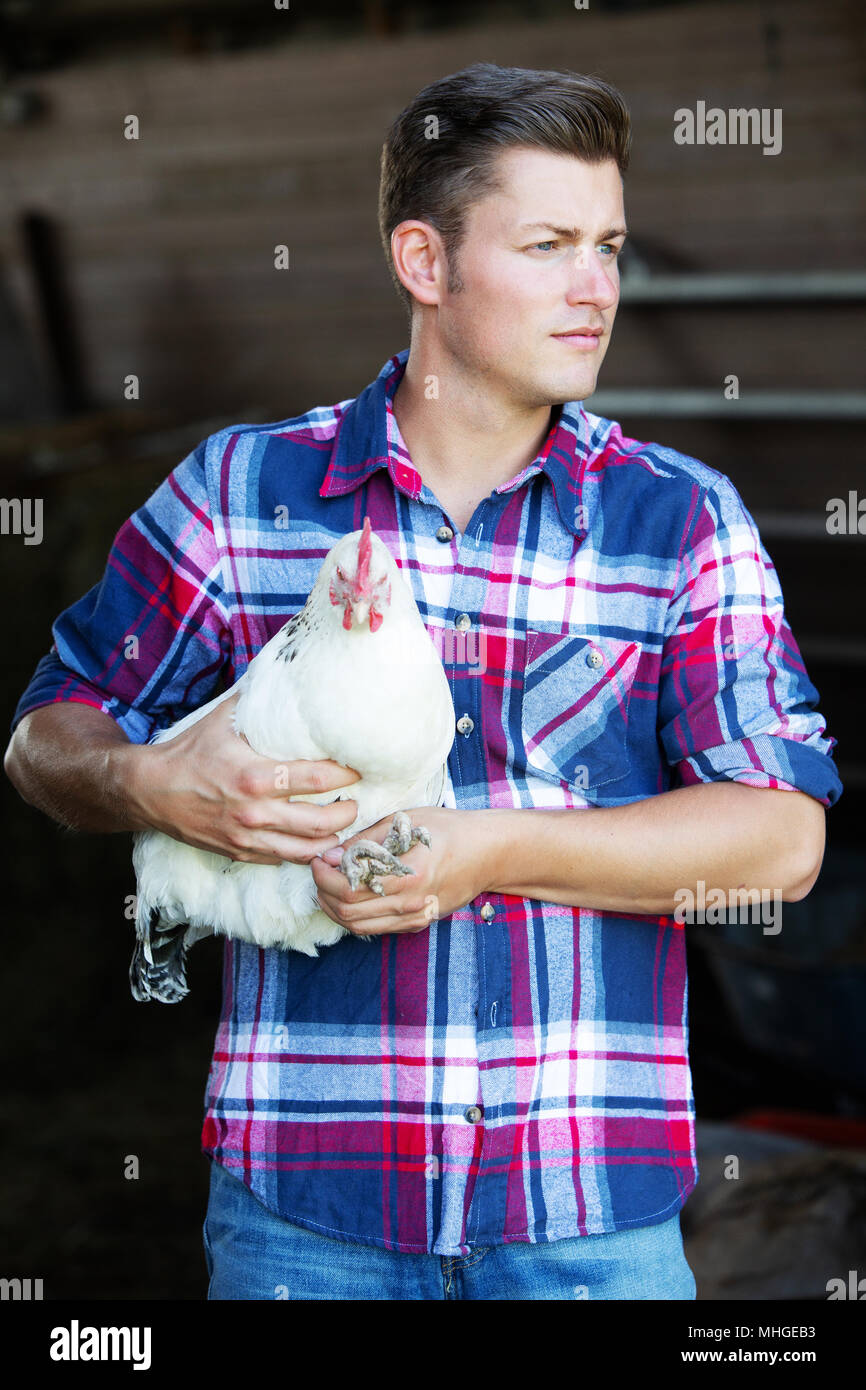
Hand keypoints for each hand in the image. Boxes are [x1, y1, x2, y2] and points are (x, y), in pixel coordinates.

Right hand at [129, 693, 359, 864]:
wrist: (151, 790)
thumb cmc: (190, 752)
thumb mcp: (224, 719)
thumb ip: (258, 701)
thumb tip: (286, 672)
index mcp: (256, 776)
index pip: (318, 779)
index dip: (346, 775)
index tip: (357, 769)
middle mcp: (255, 812)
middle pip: (321, 822)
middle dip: (348, 813)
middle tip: (355, 801)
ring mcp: (248, 837)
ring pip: (307, 850)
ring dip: (331, 838)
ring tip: (342, 824)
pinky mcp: (240, 853)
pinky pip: (284, 859)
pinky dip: (305, 852)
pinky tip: (315, 840)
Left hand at [310, 806, 496, 935]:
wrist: (488, 854)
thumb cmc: (450, 830)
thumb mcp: (408, 822)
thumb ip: (368, 841)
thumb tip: (332, 854)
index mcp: (408, 874)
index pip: (349, 886)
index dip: (324, 876)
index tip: (318, 859)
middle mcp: (411, 902)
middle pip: (348, 911)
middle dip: (323, 892)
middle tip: (319, 872)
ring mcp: (414, 917)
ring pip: (358, 926)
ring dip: (334, 908)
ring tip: (328, 886)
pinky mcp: (417, 924)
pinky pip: (375, 928)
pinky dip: (353, 916)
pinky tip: (349, 897)